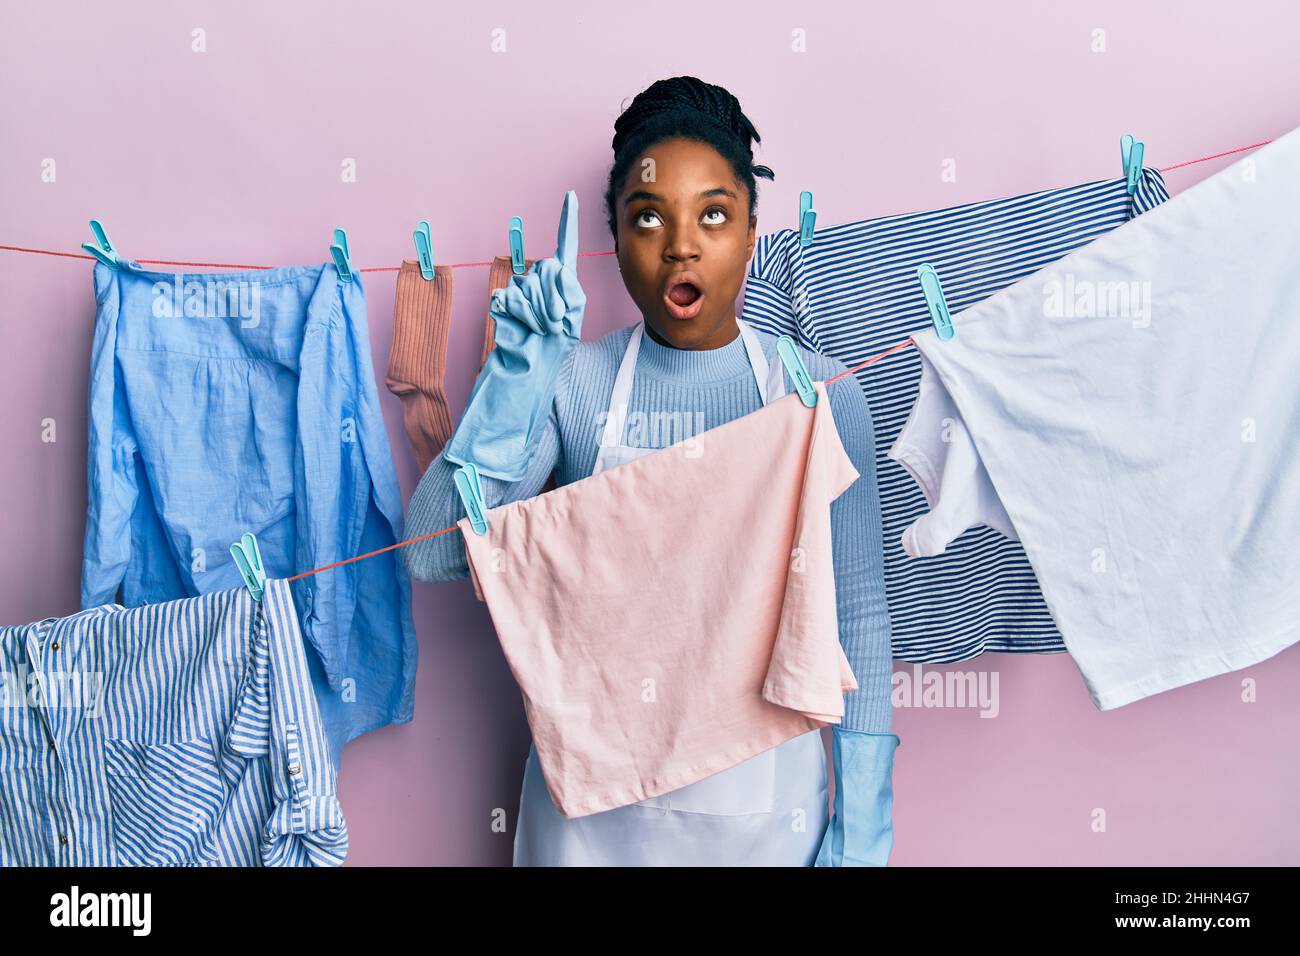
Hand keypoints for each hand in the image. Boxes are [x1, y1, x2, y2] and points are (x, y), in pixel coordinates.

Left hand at [444, 191, 585, 481]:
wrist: (509, 421)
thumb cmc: (510, 388)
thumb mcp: (516, 341)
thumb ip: (525, 311)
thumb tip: (528, 282)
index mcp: (556, 316)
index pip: (563, 263)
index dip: (567, 228)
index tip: (568, 196)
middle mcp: (563, 317)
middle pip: (545, 271)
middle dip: (530, 289)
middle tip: (527, 326)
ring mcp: (559, 325)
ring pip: (534, 284)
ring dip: (518, 307)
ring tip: (522, 340)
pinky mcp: (550, 334)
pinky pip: (523, 300)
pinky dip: (511, 313)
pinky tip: (519, 338)